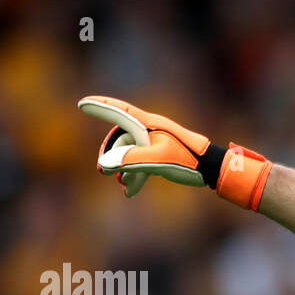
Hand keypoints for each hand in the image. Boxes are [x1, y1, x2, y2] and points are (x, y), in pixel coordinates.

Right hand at [77, 95, 271, 208]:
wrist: (212, 168)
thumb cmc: (188, 160)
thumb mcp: (158, 160)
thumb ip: (130, 160)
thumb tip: (105, 163)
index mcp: (148, 124)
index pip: (119, 111)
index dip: (100, 107)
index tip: (82, 104)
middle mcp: (151, 129)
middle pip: (121, 136)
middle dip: (110, 153)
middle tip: (102, 170)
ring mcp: (156, 141)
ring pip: (131, 152)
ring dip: (123, 168)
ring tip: (121, 185)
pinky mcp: (163, 153)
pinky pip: (142, 161)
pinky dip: (135, 174)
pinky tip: (130, 190)